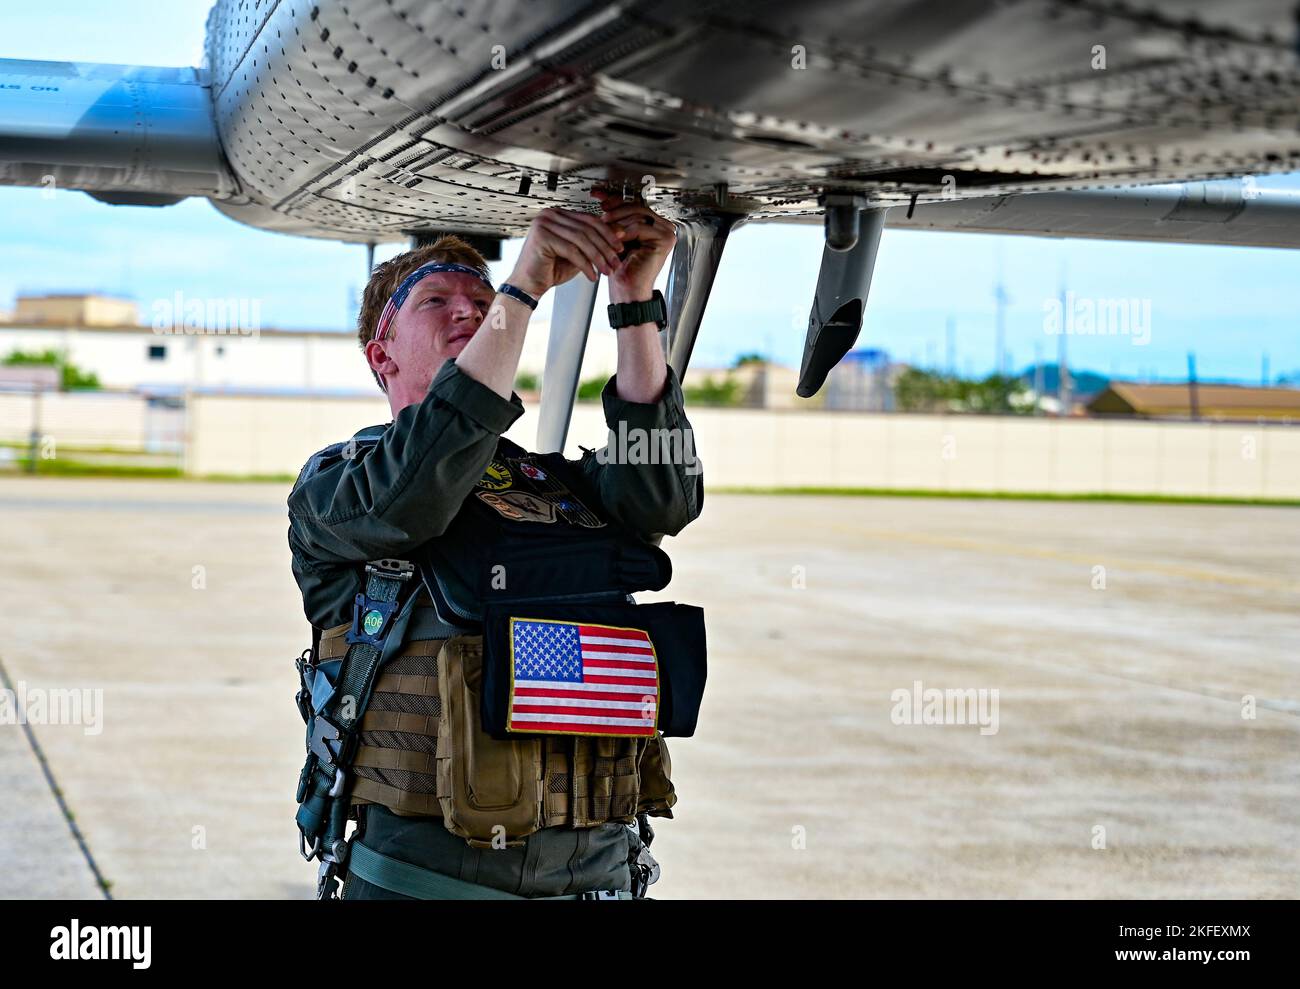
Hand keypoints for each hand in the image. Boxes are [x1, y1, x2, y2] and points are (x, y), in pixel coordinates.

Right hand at [507, 207, 624, 297]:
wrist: (528, 285)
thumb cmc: (550, 269)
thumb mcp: (579, 253)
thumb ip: (595, 241)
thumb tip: (620, 231)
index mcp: (558, 214)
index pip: (589, 219)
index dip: (608, 233)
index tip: (620, 247)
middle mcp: (549, 214)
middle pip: (587, 228)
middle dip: (605, 247)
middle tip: (616, 262)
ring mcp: (544, 223)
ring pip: (581, 239)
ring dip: (598, 257)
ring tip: (607, 271)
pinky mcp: (542, 237)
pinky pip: (572, 251)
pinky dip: (585, 265)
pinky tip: (592, 276)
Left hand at [591, 187, 675, 302]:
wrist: (627, 290)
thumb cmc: (621, 268)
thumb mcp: (614, 236)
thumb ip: (614, 217)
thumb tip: (602, 197)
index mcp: (653, 223)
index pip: (633, 203)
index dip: (614, 198)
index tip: (597, 194)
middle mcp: (663, 226)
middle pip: (636, 206)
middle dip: (615, 209)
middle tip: (601, 214)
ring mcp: (666, 232)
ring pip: (637, 215)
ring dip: (618, 221)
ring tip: (605, 227)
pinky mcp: (665, 239)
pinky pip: (640, 227)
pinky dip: (625, 231)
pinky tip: (617, 237)